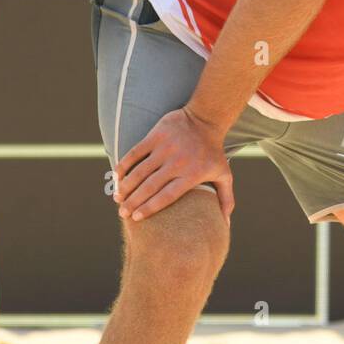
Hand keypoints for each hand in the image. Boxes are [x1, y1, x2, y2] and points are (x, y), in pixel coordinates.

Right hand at [114, 105, 233, 223]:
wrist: (206, 118)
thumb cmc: (213, 152)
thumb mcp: (224, 175)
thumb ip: (226, 200)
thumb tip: (226, 224)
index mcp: (191, 175)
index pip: (166, 196)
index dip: (149, 208)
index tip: (136, 218)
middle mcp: (177, 163)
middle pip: (149, 187)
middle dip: (133, 202)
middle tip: (122, 213)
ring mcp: (165, 148)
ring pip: (139, 172)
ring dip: (125, 187)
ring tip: (118, 198)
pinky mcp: (156, 136)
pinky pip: (135, 153)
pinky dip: (123, 165)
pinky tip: (116, 176)